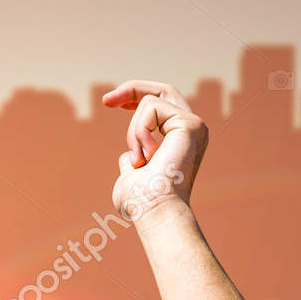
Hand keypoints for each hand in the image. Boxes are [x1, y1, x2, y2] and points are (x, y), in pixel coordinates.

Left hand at [101, 80, 208, 221]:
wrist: (154, 210)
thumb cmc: (141, 202)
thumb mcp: (131, 176)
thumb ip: (133, 162)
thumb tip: (129, 158)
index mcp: (181, 140)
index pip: (161, 103)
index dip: (134, 96)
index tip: (108, 103)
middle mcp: (192, 130)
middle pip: (163, 89)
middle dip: (131, 89)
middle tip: (106, 101)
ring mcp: (194, 125)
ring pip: (150, 101)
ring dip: (133, 131)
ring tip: (139, 160)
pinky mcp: (191, 124)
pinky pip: (152, 107)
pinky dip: (139, 131)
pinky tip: (146, 156)